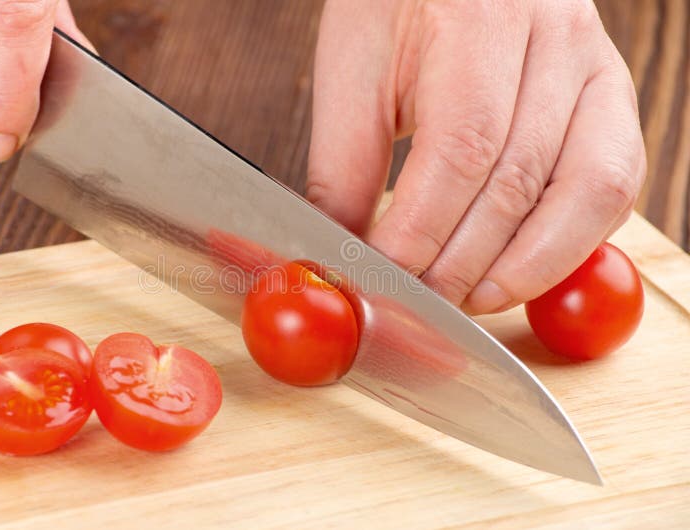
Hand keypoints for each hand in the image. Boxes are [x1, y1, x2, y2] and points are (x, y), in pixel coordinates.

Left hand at [306, 0, 645, 313]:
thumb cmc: (395, 5)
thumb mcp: (353, 74)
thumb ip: (346, 170)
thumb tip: (345, 258)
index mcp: (480, 21)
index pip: (460, 150)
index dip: (421, 231)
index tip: (382, 277)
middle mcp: (555, 39)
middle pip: (518, 182)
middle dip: (463, 262)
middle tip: (419, 303)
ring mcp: (595, 70)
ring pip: (584, 192)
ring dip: (525, 268)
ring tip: (470, 301)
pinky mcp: (610, 100)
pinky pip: (611, 187)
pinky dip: (570, 242)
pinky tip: (524, 271)